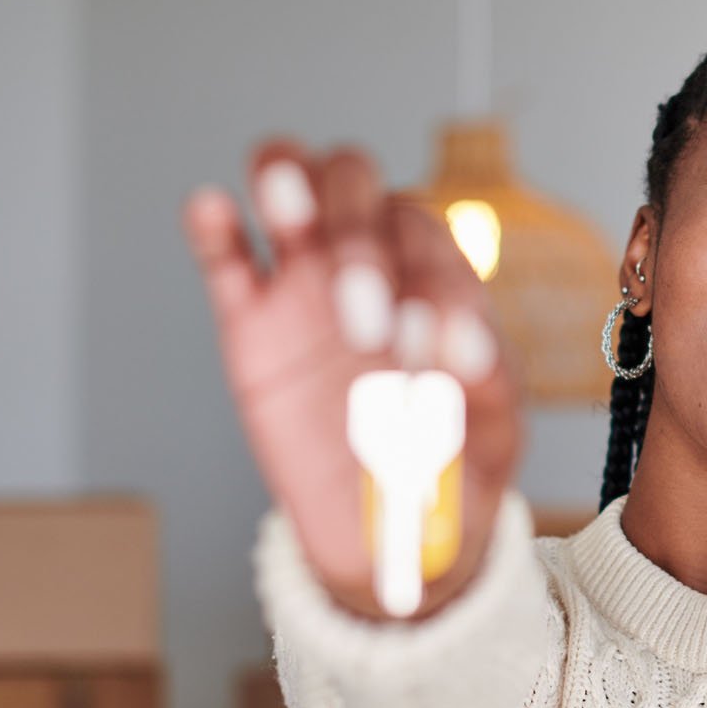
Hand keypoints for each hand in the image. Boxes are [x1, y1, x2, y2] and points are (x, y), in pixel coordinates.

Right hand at [183, 141, 521, 618]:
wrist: (394, 522)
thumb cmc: (455, 462)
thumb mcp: (494, 431)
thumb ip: (491, 386)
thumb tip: (467, 351)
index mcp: (434, 277)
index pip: (425, 237)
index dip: (428, 280)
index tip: (433, 351)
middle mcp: (371, 262)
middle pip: (354, 185)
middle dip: (358, 238)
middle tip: (365, 326)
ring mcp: (305, 282)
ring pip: (290, 187)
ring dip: (288, 185)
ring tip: (289, 213)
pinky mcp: (250, 320)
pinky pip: (224, 256)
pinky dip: (212, 226)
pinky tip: (213, 209)